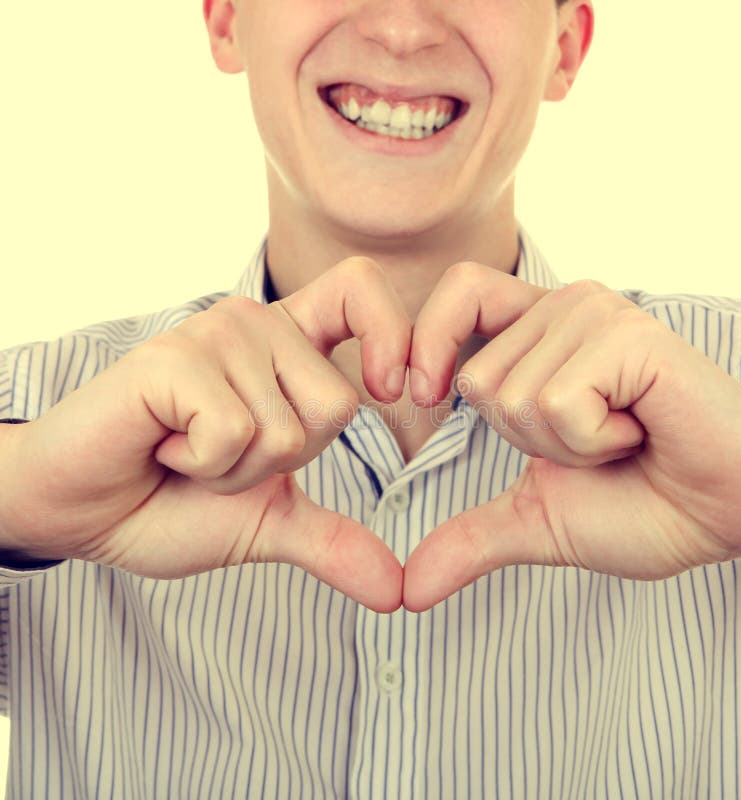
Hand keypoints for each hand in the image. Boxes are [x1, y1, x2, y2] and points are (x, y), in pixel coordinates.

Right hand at [1, 258, 409, 612]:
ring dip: (233, 469)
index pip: (361, 291)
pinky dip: (200, 464)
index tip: (395, 388)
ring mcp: (215, 334)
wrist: (86, 513)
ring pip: (285, 430)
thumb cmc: (172, 502)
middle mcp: (257, 324)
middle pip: (338, 406)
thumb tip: (398, 593)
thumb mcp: (269, 522)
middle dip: (281, 462)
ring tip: (184, 449)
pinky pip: (233, 433)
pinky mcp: (174, 359)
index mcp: (289, 345)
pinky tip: (162, 446)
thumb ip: (337, 543)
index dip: (392, 333)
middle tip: (219, 450)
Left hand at [403, 265, 740, 610]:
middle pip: (475, 381)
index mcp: (538, 333)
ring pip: (513, 397)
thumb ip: (471, 538)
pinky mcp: (627, 335)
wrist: (725, 515)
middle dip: (531, 441)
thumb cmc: (642, 503)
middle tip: (596, 438)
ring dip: (568, 445)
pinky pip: (558, 404)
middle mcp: (564, 309)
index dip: (428, 342)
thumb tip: (411, 590)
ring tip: (623, 434)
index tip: (426, 394)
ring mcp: (596, 314)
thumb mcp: (539, 518)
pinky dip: (594, 442)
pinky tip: (640, 429)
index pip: (459, 293)